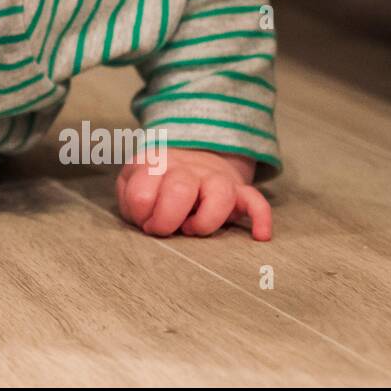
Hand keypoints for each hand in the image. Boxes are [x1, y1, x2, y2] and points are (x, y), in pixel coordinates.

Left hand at [115, 147, 271, 240]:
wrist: (191, 154)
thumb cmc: (156, 179)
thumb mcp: (132, 181)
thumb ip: (130, 197)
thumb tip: (143, 217)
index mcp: (155, 164)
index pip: (143, 190)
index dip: (141, 212)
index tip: (144, 220)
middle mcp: (187, 169)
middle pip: (181, 188)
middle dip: (168, 217)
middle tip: (162, 229)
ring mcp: (215, 179)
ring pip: (221, 194)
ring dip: (206, 219)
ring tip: (193, 229)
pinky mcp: (238, 192)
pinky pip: (256, 201)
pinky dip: (261, 218)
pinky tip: (259, 236)